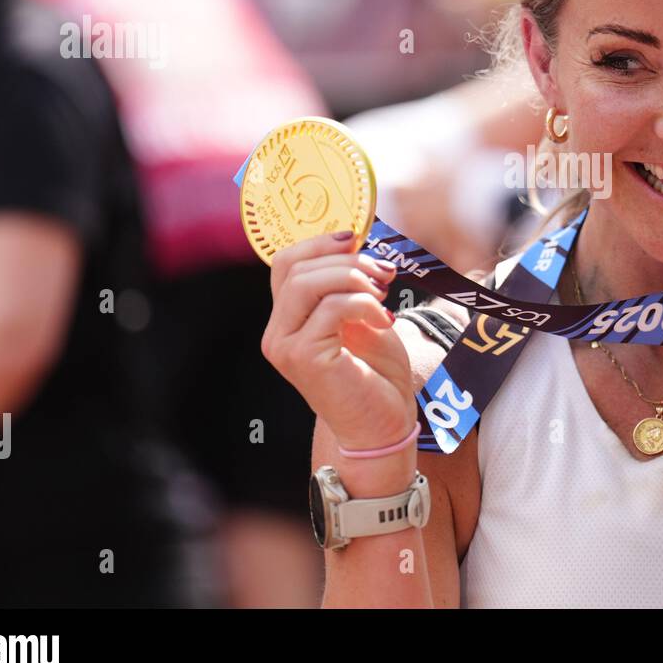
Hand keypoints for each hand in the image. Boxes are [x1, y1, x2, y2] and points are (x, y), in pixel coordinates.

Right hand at [261, 231, 414, 451]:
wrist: (382, 424)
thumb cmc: (374, 373)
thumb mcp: (362, 316)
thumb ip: (349, 285)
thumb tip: (355, 243)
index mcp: (287, 318)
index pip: (286, 263)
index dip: (320, 243)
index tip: (356, 238)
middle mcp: (277, 332)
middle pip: (297, 268)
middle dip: (347, 261)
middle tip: (384, 273)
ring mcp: (285, 346)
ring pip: (308, 283)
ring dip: (354, 278)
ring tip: (383, 294)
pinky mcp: (303, 357)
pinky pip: (331, 307)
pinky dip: (364, 304)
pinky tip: (384, 319)